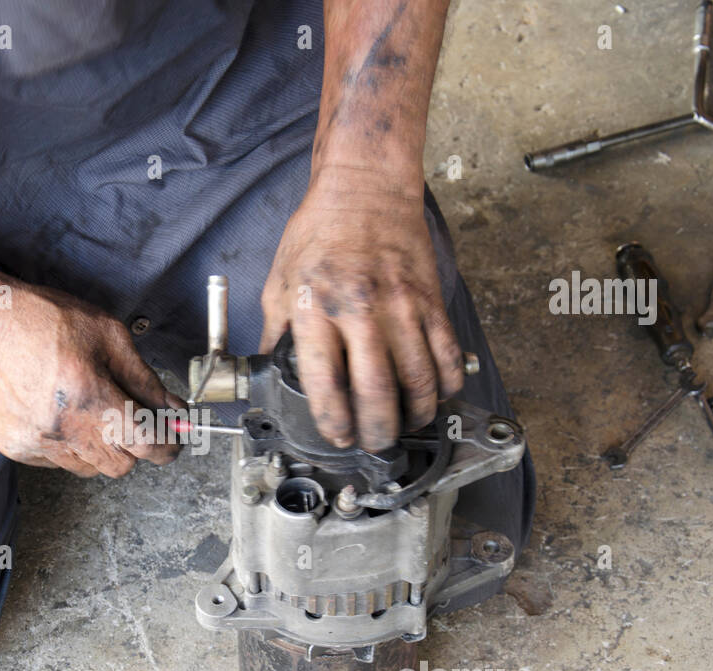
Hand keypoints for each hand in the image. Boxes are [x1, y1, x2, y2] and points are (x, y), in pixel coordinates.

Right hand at [0, 283, 182, 477]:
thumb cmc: (44, 320)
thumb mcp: (108, 336)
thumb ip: (144, 379)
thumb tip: (173, 407)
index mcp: (92, 398)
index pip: (146, 444)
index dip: (167, 446)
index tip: (172, 440)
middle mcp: (64, 429)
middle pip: (120, 466)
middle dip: (133, 446)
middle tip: (129, 418)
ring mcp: (38, 444)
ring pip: (88, 468)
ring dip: (99, 448)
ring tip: (88, 411)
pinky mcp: (17, 449)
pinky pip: (58, 462)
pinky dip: (68, 445)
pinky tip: (59, 413)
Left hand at [261, 168, 464, 450]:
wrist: (365, 186)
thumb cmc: (319, 230)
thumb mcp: (279, 279)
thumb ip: (275, 329)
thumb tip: (266, 370)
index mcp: (315, 308)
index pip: (325, 381)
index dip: (333, 419)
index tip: (337, 435)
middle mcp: (360, 309)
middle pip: (376, 389)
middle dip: (376, 428)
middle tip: (374, 442)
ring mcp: (400, 304)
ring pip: (418, 377)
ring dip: (414, 412)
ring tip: (405, 425)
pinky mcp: (429, 298)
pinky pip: (445, 351)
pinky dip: (446, 381)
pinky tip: (437, 395)